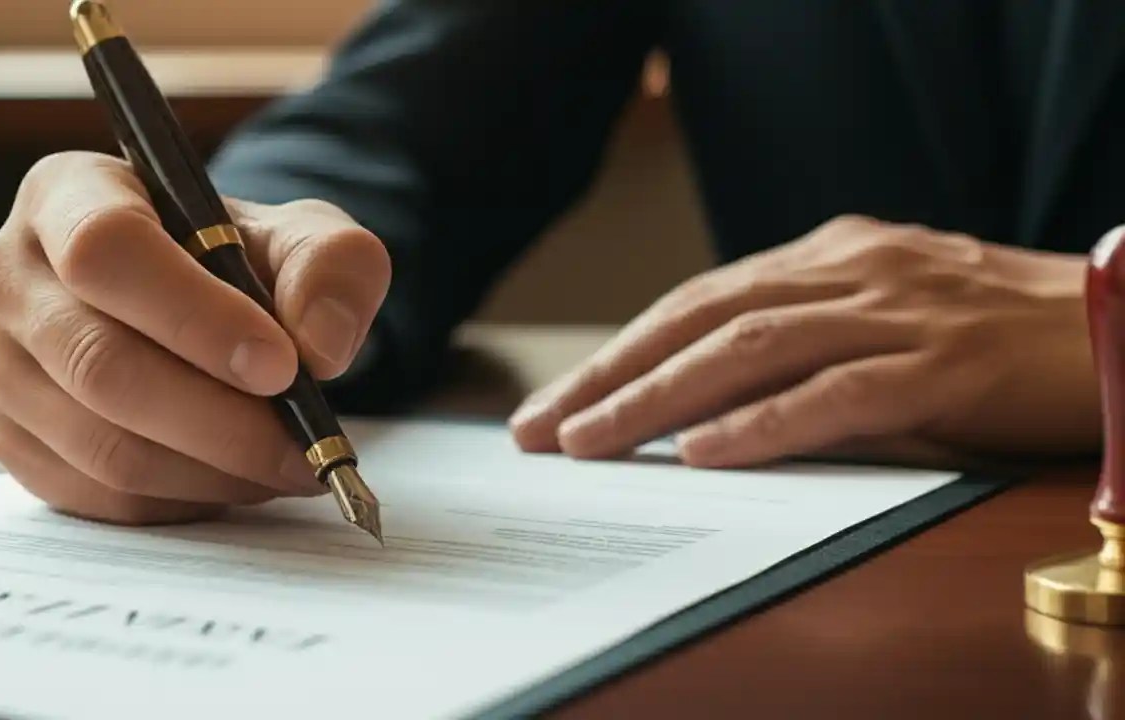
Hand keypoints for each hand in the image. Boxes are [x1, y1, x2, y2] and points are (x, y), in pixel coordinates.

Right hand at [0, 151, 390, 523]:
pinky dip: (184, 499)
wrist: (203, 305)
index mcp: (68, 195)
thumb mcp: (305, 236)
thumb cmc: (242, 260)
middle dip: (222, 421)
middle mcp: (11, 275)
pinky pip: (101, 495)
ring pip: (104, 445)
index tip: (280, 366)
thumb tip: (319, 344)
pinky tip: (236, 478)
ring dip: (214, 470)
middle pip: (101, 364)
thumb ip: (330, 267)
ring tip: (285, 464)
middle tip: (305, 446)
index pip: (106, 250)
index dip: (196, 316)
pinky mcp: (12, 439)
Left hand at [509, 215, 1097, 467]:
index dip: (620, 352)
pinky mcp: (944, 363)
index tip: (558, 402)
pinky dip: (764, 424)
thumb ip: (805, 341)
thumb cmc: (996, 334)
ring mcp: (898, 311)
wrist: (1116, 324)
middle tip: (541, 428)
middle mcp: (852, 270)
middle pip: (702, 319)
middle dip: (611, 376)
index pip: (698, 302)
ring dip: (659, 398)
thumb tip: (706, 401)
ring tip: (590, 442)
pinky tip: (703, 453)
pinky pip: (838, 393)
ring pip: (751, 349)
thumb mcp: (886, 317)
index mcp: (831, 256)